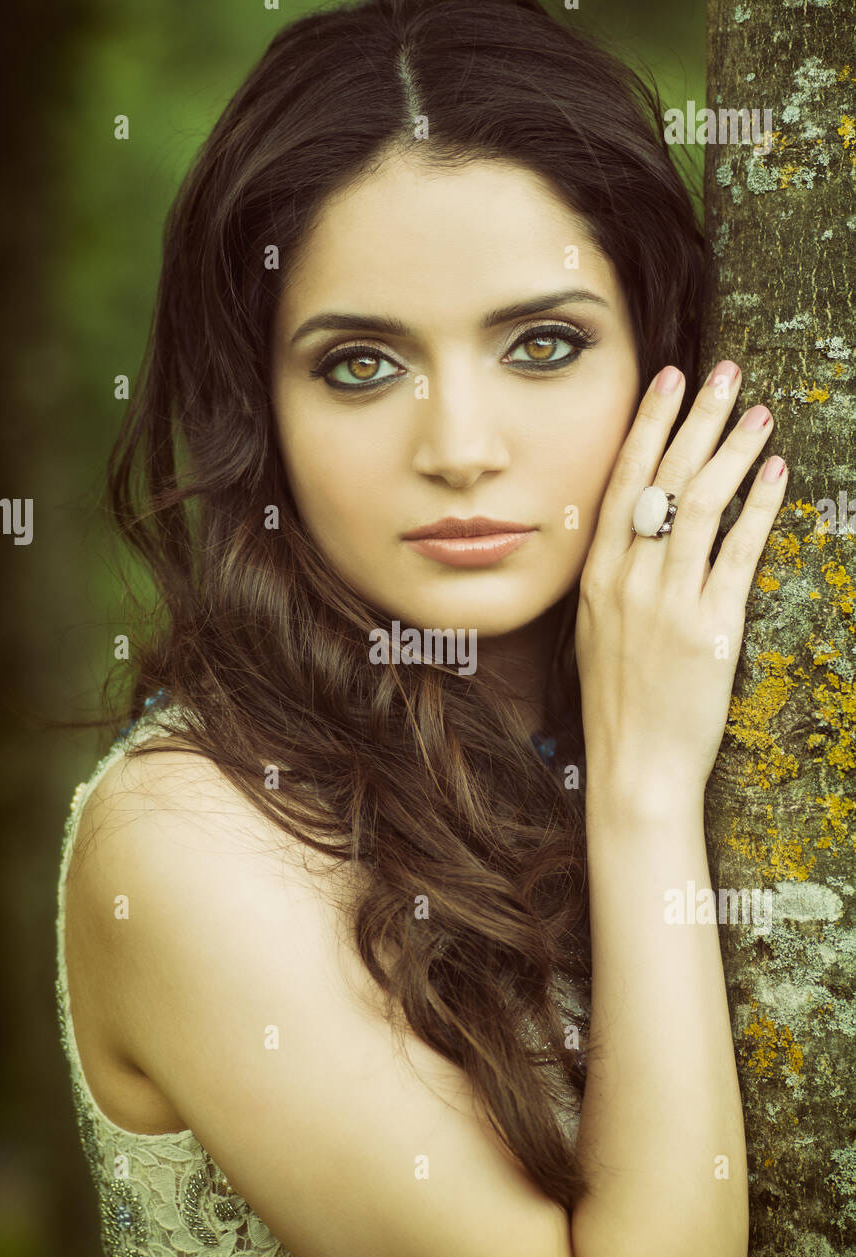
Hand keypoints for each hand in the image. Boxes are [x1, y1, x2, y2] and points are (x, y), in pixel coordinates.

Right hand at [575, 361, 786, 808]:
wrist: (634, 766)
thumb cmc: (618, 705)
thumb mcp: (597, 633)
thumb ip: (614, 581)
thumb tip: (637, 535)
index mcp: (597, 577)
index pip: (624, 482)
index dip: (649, 425)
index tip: (670, 379)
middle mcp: (628, 580)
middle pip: (665, 480)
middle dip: (698, 418)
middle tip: (726, 373)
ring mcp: (667, 602)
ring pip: (702, 505)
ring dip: (734, 450)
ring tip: (760, 412)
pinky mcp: (709, 628)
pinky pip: (736, 553)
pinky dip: (759, 508)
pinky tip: (776, 475)